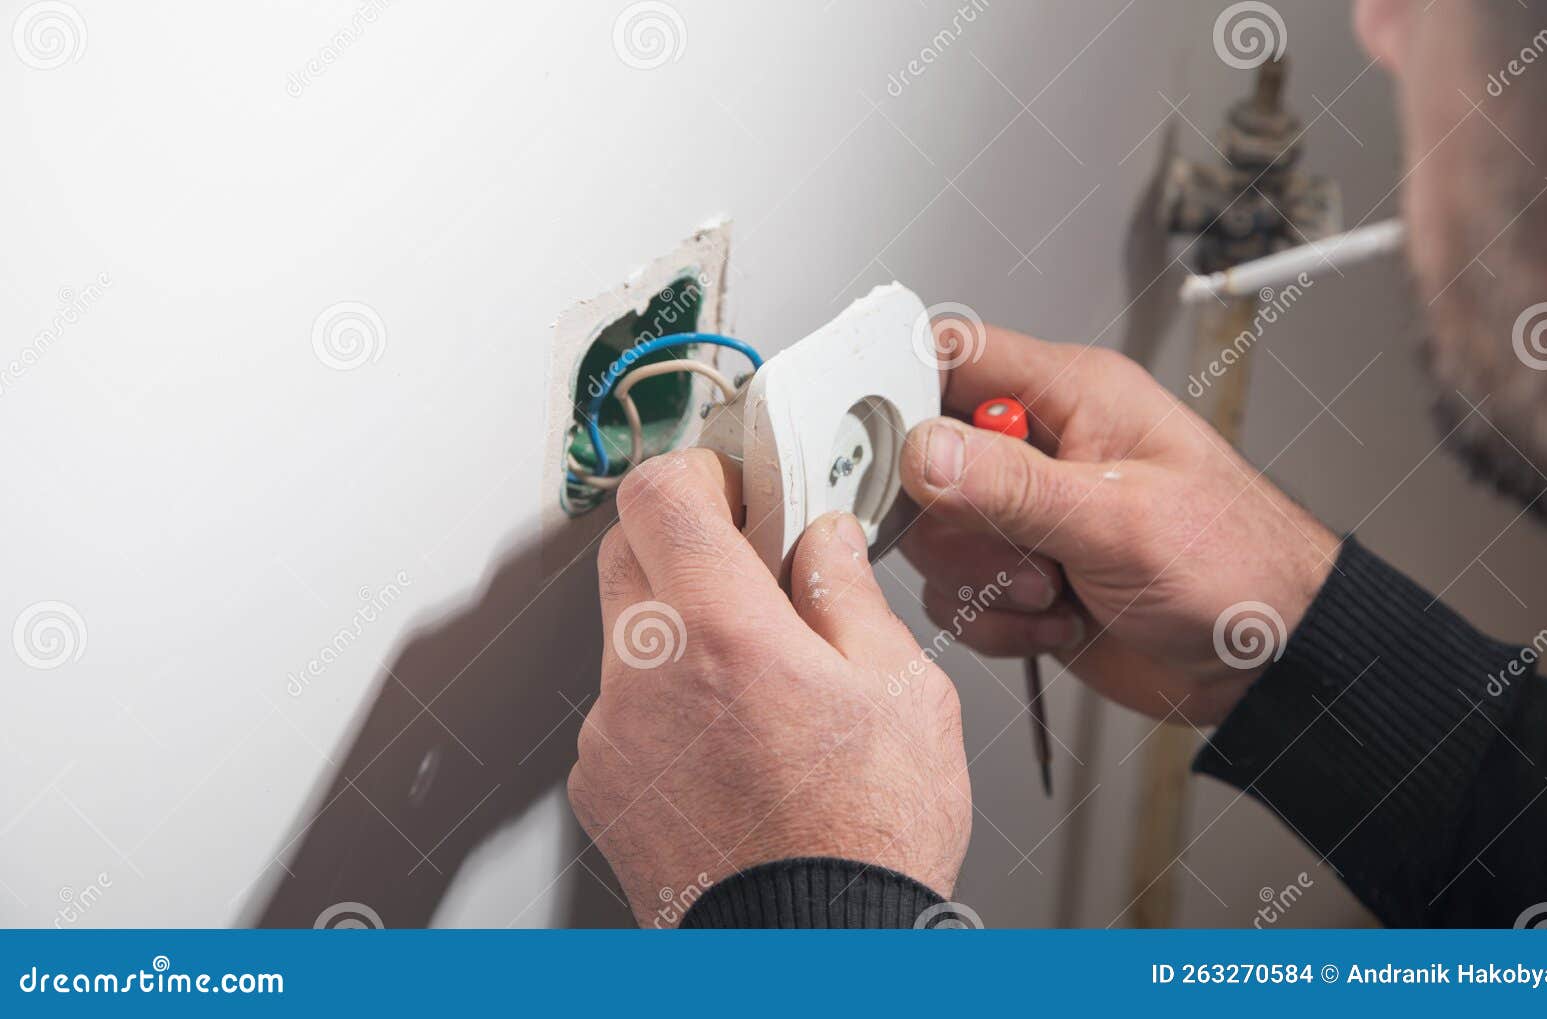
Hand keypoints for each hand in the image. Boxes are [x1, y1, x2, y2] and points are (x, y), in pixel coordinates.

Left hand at [568, 450, 970, 925]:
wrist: (812, 949)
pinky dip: (663, 698)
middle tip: (751, 565)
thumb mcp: (901, 692)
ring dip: (679, 627)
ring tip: (757, 678)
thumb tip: (826, 541)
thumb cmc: (863, 840)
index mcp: (721, 633)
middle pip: (628, 550)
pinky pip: (622, 706)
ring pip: (626, 632)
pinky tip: (729, 738)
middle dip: (685, 540)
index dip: (698, 470)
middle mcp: (645, 676)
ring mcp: (613, 735)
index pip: (660, 494)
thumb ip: (847, 593)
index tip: (733, 481)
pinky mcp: (602, 785)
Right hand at [897, 326, 1340, 724]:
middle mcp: (1043, 450)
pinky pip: (960, 593)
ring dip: (983, 578)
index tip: (887, 444)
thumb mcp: (1119, 519)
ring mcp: (1029, 516)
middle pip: (928, 459)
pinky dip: (998, 620)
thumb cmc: (1237, 565)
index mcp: (1073, 397)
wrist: (1269, 662)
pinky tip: (1058, 619)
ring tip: (1051, 588)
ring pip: (938, 535)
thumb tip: (924, 450)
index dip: (906, 388)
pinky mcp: (1023, 576)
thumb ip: (1012, 486)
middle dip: (955, 520)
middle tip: (1009, 543)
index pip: (956, 355)